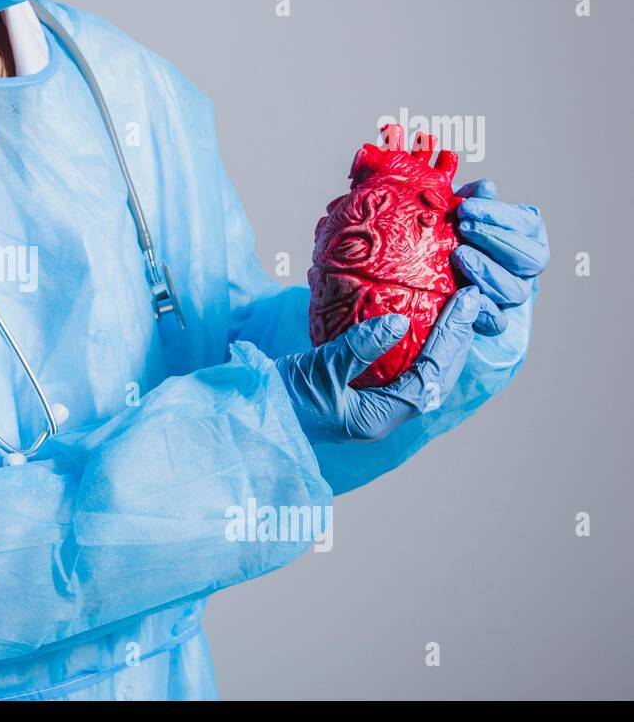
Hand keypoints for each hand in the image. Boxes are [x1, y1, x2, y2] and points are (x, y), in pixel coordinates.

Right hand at [276, 286, 482, 443]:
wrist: (251, 415)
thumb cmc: (281, 399)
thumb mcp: (320, 370)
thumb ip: (359, 347)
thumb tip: (398, 321)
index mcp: (379, 417)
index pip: (431, 376)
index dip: (452, 340)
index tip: (466, 305)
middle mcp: (382, 414)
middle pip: (435, 378)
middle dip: (456, 342)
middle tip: (470, 303)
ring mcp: (370, 405)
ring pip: (420, 375)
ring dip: (438, 345)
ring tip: (452, 313)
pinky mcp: (356, 392)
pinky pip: (397, 369)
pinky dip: (412, 347)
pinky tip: (413, 324)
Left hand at [451, 180, 548, 335]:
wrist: (414, 278)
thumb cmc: (441, 239)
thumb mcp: (451, 217)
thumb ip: (469, 202)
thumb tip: (486, 188)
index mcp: (522, 237)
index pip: (528, 224)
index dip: (500, 215)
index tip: (467, 207)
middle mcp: (522, 268)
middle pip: (532, 258)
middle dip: (496, 240)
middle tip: (463, 227)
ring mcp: (509, 295)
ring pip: (516, 290)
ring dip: (487, 270)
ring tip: (458, 255)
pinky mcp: (490, 322)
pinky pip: (497, 321)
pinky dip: (484, 310)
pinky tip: (465, 294)